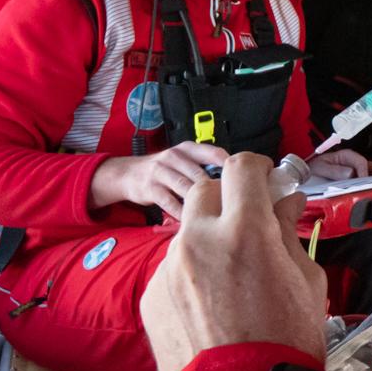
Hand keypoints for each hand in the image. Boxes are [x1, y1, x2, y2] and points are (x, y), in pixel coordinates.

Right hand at [88, 141, 230, 219]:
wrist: (129, 173)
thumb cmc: (165, 169)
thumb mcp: (183, 160)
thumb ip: (205, 167)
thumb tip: (235, 180)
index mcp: (187, 148)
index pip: (213, 153)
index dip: (229, 168)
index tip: (242, 183)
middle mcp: (174, 156)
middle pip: (201, 174)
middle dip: (215, 191)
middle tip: (229, 206)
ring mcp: (161, 171)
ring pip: (186, 188)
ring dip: (199, 203)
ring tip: (212, 216)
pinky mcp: (150, 188)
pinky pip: (170, 202)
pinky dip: (182, 213)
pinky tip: (191, 221)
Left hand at [140, 152, 327, 370]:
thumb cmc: (284, 347)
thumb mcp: (306, 282)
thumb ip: (288, 234)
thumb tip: (284, 205)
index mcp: (244, 230)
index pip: (241, 168)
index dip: (257, 169)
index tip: (264, 179)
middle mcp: (199, 240)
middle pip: (205, 190)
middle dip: (227, 199)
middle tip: (247, 223)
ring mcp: (169, 269)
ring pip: (187, 233)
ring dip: (207, 240)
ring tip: (231, 279)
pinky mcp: (151, 296)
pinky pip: (172, 269)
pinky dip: (191, 276)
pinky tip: (211, 307)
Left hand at [306, 147, 371, 180]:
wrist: (303, 176)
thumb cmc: (312, 170)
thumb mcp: (320, 169)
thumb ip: (334, 171)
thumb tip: (351, 173)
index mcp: (346, 157)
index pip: (360, 162)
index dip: (364, 171)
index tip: (365, 181)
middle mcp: (353, 163)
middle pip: (371, 167)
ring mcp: (355, 172)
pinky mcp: (354, 182)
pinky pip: (366, 183)